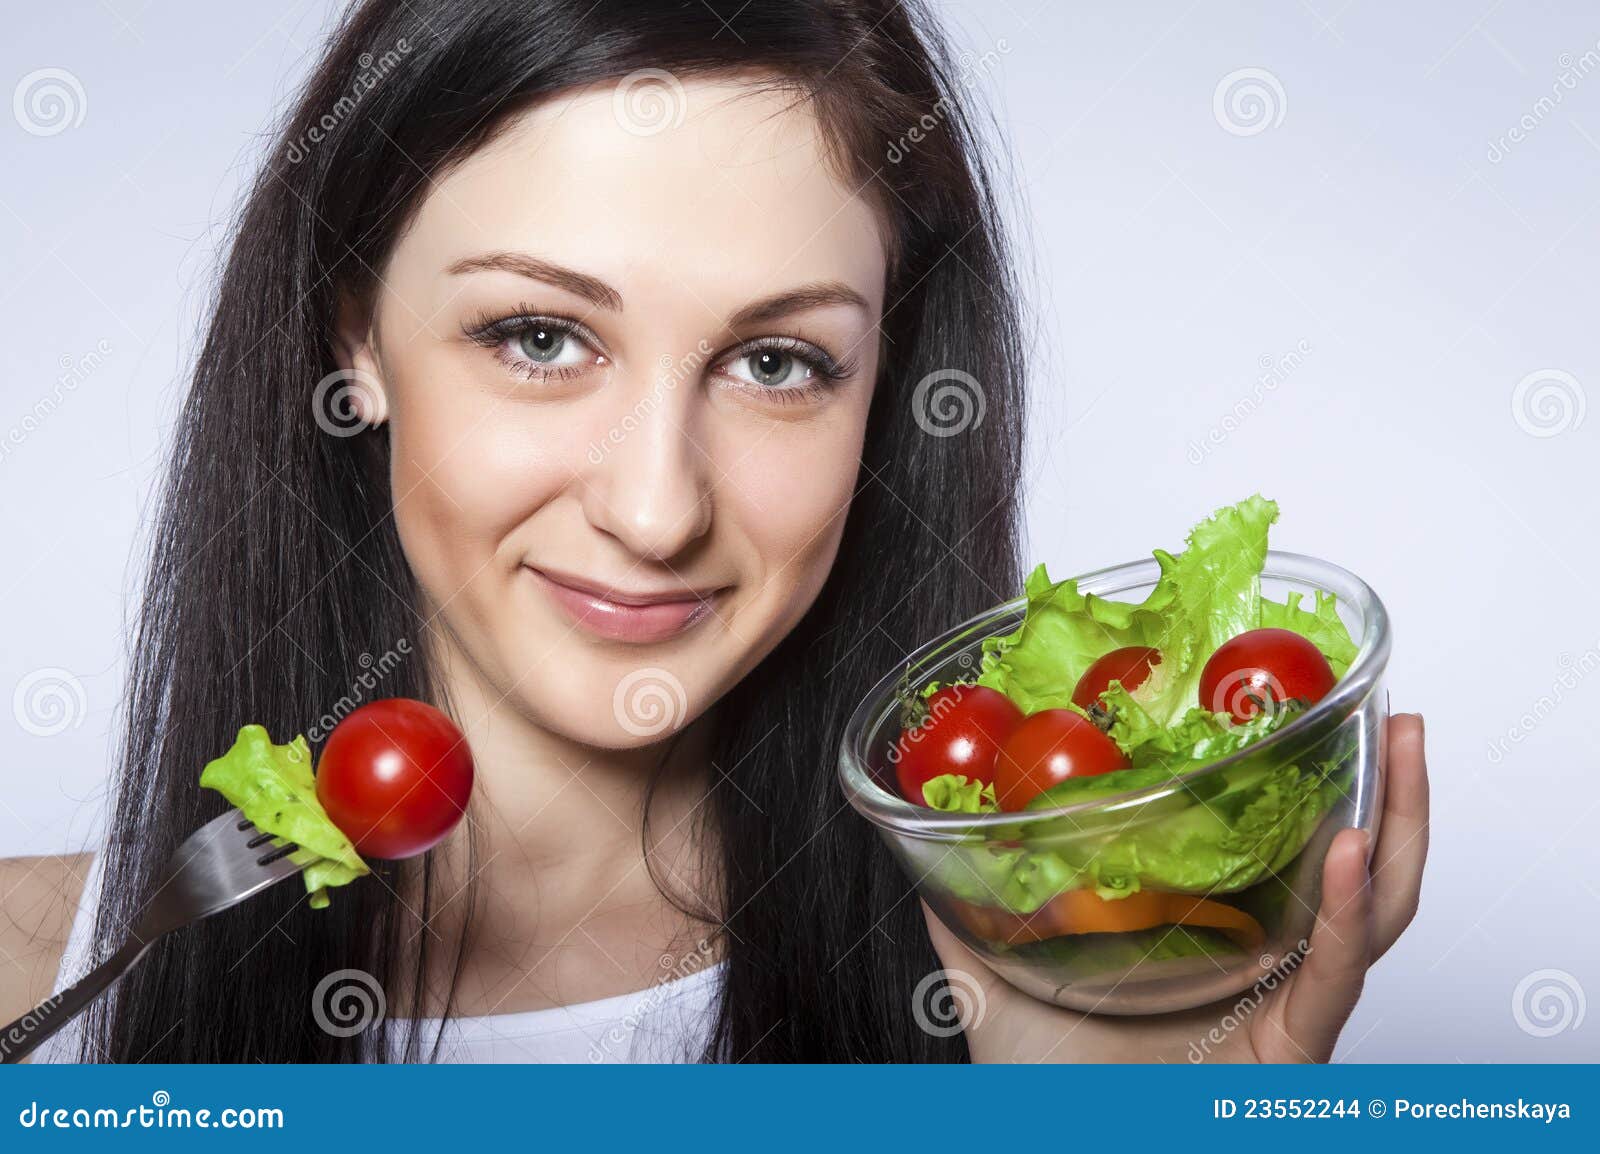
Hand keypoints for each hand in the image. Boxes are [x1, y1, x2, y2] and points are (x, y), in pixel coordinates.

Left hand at [923, 713, 1428, 1062]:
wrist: (1060, 1148)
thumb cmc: (1047, 1097)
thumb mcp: (1001, 992)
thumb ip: (972, 925)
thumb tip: (933, 857)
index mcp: (1215, 950)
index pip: (1279, 858)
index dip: (1306, 791)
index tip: (1308, 717)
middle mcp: (1263, 972)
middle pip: (1352, 873)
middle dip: (1390, 792)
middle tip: (1396, 718)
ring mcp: (1283, 1008)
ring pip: (1371, 915)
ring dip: (1397, 828)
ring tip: (1401, 753)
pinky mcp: (1292, 1050)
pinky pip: (1331, 974)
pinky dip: (1345, 911)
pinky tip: (1349, 852)